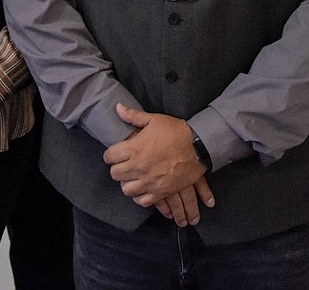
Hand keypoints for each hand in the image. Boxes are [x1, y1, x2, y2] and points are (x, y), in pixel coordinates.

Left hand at [103, 103, 213, 225]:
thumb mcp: (155, 120)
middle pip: (115, 174)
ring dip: (127, 183)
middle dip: (117, 168)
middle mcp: (139, 167)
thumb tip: (117, 108)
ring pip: (126, 189)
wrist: (198, 146)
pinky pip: (142, 201)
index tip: (114, 154)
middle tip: (123, 164)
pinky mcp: (161, 191)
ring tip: (132, 177)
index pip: (109, 156)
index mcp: (135, 148)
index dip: (110, 154)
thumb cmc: (176, 131)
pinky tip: (142, 189)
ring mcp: (149, 181)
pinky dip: (140, 197)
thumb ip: (134, 116)